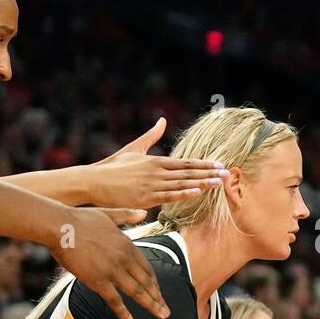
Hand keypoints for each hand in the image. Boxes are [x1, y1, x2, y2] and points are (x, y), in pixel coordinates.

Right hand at [52, 206, 168, 318]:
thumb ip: (128, 216)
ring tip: (161, 315)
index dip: (154, 283)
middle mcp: (124, 258)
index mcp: (127, 245)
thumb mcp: (109, 214)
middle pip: (146, 282)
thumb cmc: (80, 219)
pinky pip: (113, 300)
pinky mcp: (96, 280)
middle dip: (158, 298)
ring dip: (150, 305)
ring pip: (136, 292)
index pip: (147, 268)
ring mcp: (112, 270)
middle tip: (166, 311)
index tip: (159, 293)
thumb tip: (144, 213)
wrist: (60, 226)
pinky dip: (123, 311)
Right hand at [86, 119, 228, 208]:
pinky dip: (183, 194)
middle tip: (227, 174)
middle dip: (209, 173)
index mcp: (156, 161)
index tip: (219, 164)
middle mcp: (156, 171)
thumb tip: (162, 119)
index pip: (185, 162)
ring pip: (182, 184)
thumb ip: (151, 136)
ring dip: (202, 184)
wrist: (92, 181)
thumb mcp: (134, 148)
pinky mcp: (145, 198)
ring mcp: (151, 185)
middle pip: (188, 173)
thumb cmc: (112, 166)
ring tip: (218, 183)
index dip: (204, 164)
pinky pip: (168, 196)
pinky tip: (196, 192)